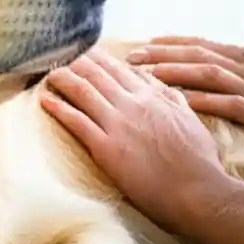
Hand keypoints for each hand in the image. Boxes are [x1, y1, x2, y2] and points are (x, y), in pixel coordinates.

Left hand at [40, 49, 230, 236]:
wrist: (198, 192)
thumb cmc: (199, 162)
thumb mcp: (191, 120)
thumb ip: (173, 100)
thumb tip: (160, 85)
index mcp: (154, 97)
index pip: (120, 69)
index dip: (98, 58)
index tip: (83, 51)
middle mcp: (134, 104)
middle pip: (97, 74)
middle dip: (75, 61)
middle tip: (58, 55)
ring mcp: (119, 124)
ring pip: (83, 91)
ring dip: (62, 78)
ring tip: (47, 71)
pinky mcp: (106, 147)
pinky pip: (77, 122)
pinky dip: (58, 108)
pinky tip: (44, 100)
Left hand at [126, 35, 243, 139]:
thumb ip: (243, 73)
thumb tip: (212, 72)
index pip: (207, 46)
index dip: (175, 42)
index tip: (147, 41)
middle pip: (201, 55)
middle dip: (164, 53)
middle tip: (131, 55)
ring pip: (211, 74)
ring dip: (176, 71)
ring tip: (147, 73)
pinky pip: (232, 104)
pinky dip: (206, 101)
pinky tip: (182, 103)